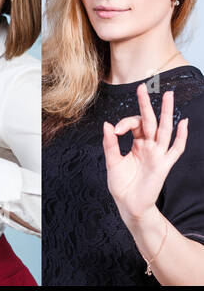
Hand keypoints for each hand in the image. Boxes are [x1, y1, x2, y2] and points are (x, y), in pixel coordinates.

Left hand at [103, 84, 188, 222]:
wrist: (129, 205)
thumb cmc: (121, 184)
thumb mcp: (112, 162)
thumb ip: (110, 144)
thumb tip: (107, 124)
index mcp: (137, 144)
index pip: (135, 124)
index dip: (125, 122)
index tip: (115, 130)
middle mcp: (149, 146)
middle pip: (151, 121)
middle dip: (147, 104)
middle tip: (143, 86)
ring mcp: (158, 154)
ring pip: (164, 129)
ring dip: (166, 113)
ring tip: (169, 95)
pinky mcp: (164, 165)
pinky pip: (175, 149)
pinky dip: (180, 136)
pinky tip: (183, 123)